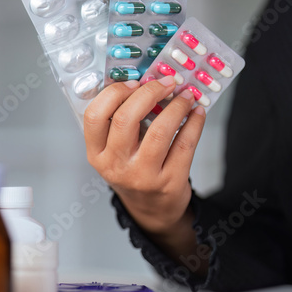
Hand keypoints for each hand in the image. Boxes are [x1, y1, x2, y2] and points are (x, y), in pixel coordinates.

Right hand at [83, 75, 206, 238]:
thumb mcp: (114, 152)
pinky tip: (197, 113)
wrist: (152, 209)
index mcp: (97, 154)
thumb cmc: (132, 172)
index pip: (94, 117)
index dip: (114, 93)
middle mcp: (116, 166)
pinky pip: (185, 145)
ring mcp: (143, 176)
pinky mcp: (170, 181)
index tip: (134, 82)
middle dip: (149, 93)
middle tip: (166, 82)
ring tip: (186, 96)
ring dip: (176, 106)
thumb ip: (119, 122)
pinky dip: (194, 124)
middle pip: (126, 119)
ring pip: (159, 131)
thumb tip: (144, 82)